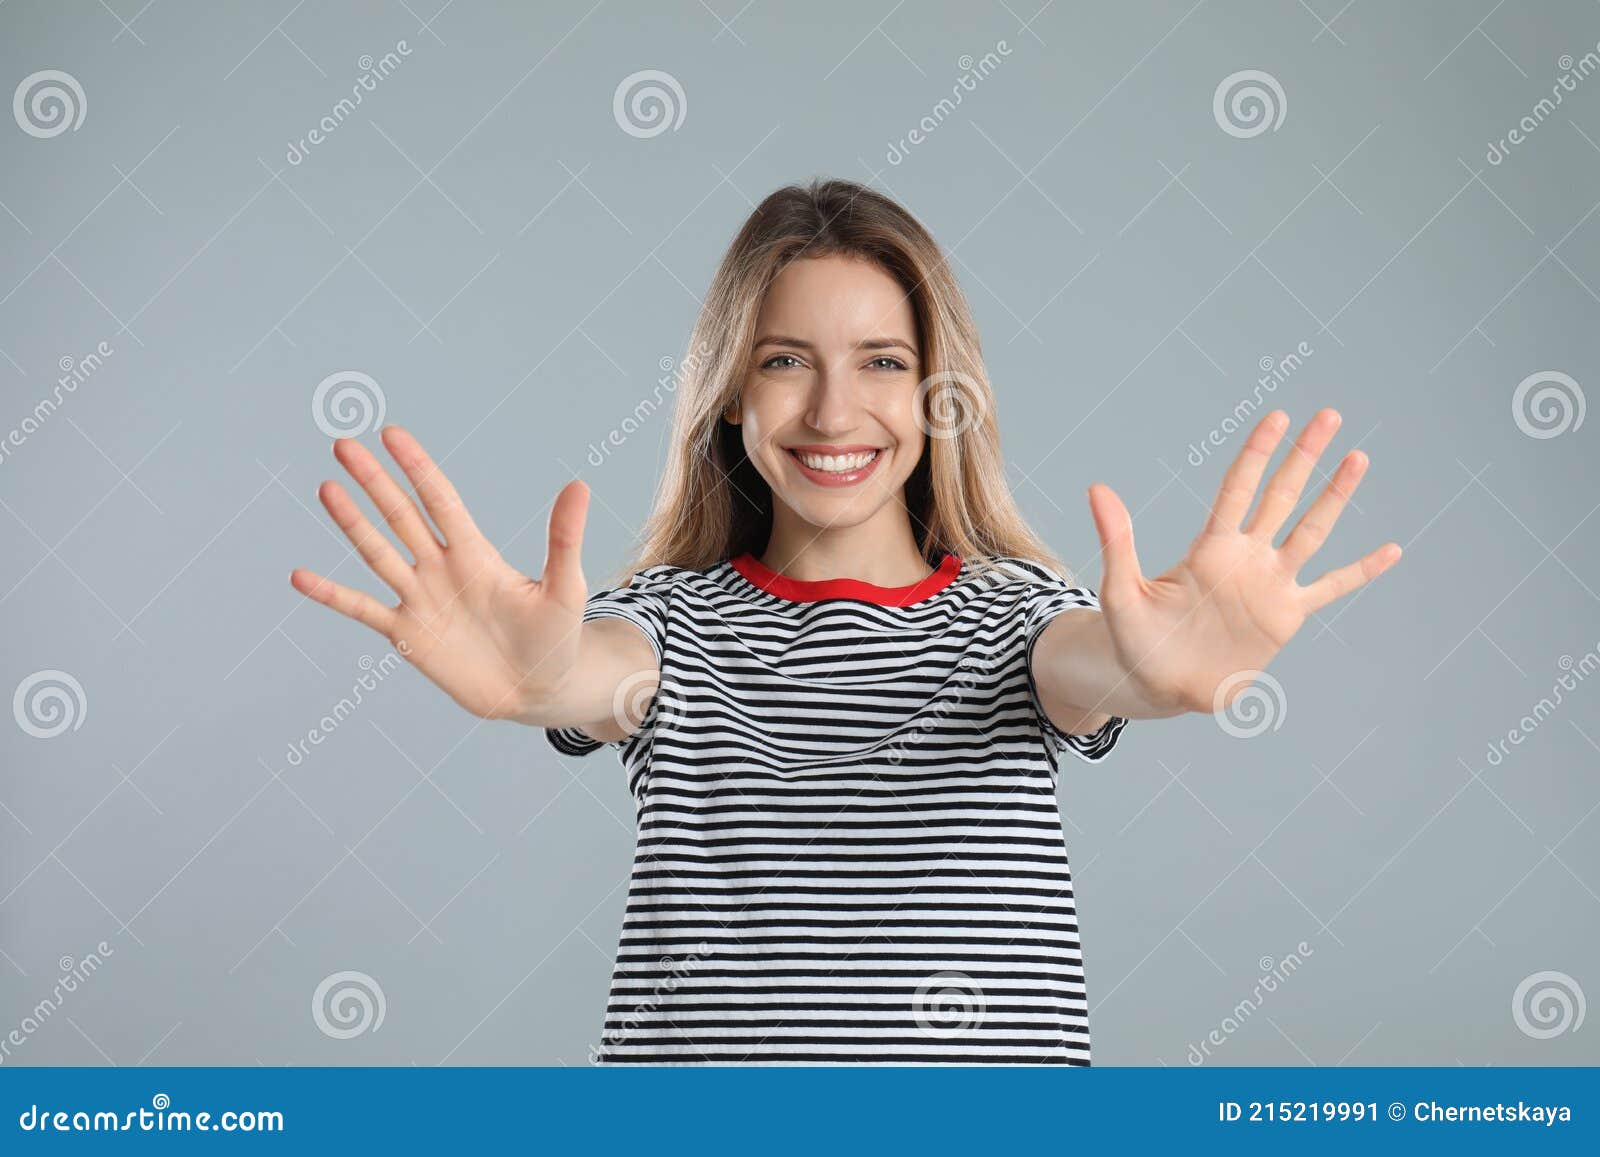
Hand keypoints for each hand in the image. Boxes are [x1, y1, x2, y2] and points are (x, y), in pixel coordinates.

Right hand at [289, 426, 592, 720]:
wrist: (538, 690)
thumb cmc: (556, 638)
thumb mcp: (565, 589)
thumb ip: (563, 540)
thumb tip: (579, 485)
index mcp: (476, 553)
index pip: (440, 499)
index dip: (417, 467)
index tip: (391, 434)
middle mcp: (442, 569)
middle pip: (401, 516)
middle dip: (375, 482)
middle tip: (344, 445)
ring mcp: (421, 599)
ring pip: (378, 553)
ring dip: (352, 523)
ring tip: (326, 488)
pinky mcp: (407, 634)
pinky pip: (362, 609)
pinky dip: (332, 595)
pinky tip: (300, 576)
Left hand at [1085, 408, 1400, 715]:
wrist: (1158, 684)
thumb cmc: (1135, 638)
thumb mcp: (1120, 591)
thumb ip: (1116, 542)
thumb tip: (1096, 488)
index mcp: (1209, 549)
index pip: (1238, 489)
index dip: (1258, 454)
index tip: (1278, 417)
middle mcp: (1245, 558)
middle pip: (1281, 496)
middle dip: (1305, 456)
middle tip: (1329, 415)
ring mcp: (1269, 584)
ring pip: (1311, 531)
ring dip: (1335, 496)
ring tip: (1358, 457)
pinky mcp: (1285, 616)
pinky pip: (1330, 588)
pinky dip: (1360, 571)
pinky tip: (1391, 550)